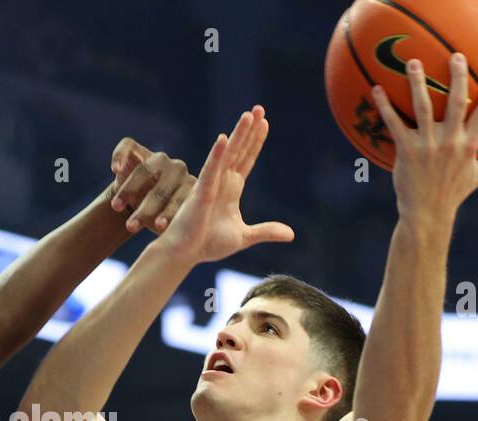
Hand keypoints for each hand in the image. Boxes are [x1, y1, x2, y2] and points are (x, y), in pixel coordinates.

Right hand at [105, 138, 195, 234]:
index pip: (180, 199)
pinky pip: (127, 147)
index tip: (158, 228)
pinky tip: (115, 170)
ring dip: (129, 190)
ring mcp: (158, 157)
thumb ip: (173, 229)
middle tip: (132, 227)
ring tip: (116, 207)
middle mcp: (177, 169)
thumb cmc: (158, 218)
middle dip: (145, 209)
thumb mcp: (170, 226)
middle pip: (161, 188)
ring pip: (144, 171)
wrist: (139, 204)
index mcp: (190, 187)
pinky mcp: (136, 149)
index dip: (168, 213)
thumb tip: (170, 234)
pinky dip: (120, 157)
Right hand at [156, 106, 294, 263]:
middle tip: (259, 108)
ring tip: (248, 115)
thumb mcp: (244, 237)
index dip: (256, 142)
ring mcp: (211, 184)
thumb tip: (291, 234)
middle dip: (249, 130)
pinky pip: (210, 170)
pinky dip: (217, 154)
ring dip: (238, 135)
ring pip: (227, 154)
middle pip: (239, 150)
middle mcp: (222, 182)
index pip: (247, 159)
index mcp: (231, 189)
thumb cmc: (208, 243)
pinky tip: (224, 139)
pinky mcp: (201, 192)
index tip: (265, 123)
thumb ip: (266, 231)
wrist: (185, 254)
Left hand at [371, 53, 477, 224]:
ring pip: (422, 107)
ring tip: (413, 62)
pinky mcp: (406, 151)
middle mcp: (450, 141)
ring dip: (417, 83)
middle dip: (458, 76)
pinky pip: (394, 124)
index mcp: (469, 145)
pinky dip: (384, 106)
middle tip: (456, 55)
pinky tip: (376, 90)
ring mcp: (427, 145)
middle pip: (456, 102)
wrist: (427, 214)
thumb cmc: (452, 194)